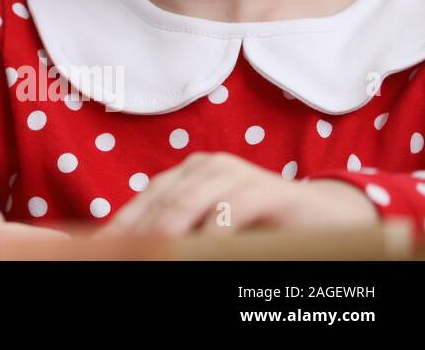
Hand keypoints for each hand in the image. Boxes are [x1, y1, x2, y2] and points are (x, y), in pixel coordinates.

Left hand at [93, 152, 379, 237]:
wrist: (324, 217)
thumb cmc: (260, 227)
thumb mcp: (211, 229)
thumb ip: (177, 234)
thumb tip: (133, 252)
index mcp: (183, 177)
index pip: (141, 206)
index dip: (120, 231)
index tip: (102, 253)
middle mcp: (203, 168)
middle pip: (159, 206)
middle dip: (139, 236)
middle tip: (125, 258)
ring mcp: (233, 172)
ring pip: (186, 205)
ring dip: (165, 235)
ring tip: (151, 256)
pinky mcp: (263, 188)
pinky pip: (228, 210)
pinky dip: (211, 233)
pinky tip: (201, 250)